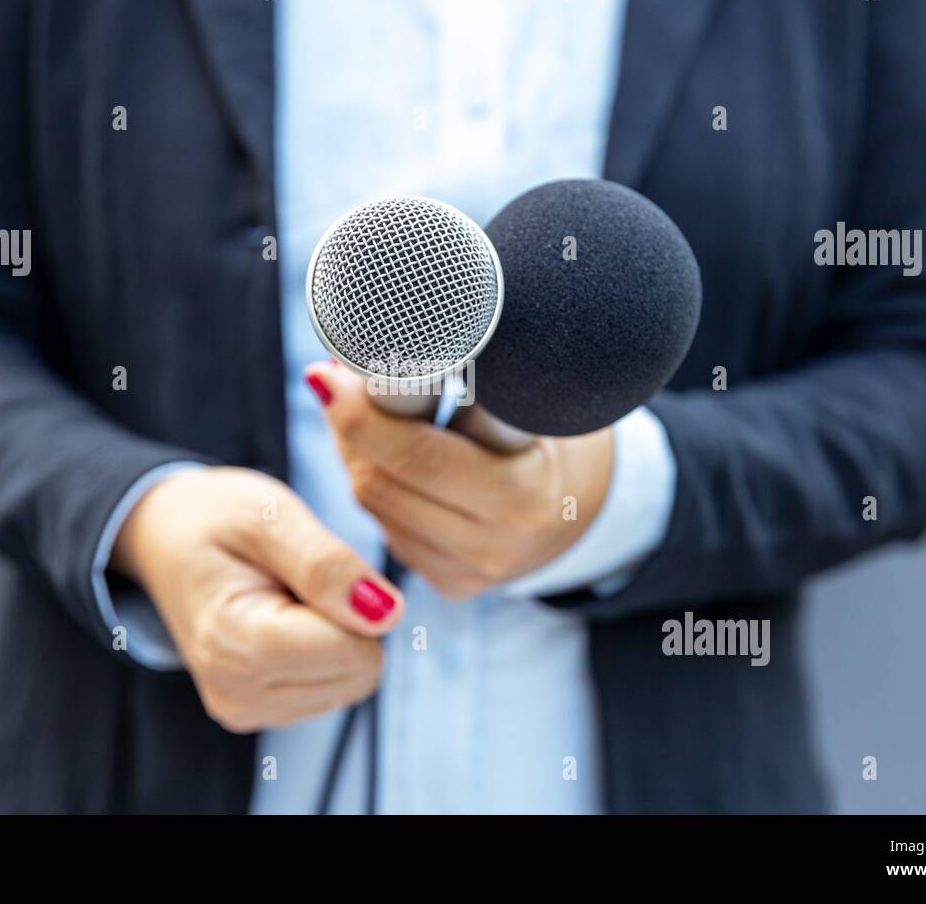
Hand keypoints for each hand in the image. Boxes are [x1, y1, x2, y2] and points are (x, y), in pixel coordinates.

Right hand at [110, 466, 403, 732]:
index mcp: (234, 642)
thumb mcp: (271, 517)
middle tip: (294, 581)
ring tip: (282, 596)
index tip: (307, 567)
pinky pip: (333, 689)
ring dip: (334, 632)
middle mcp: (235, 692)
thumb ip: (328, 565)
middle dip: (345, 618)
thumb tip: (389, 615)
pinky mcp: (256, 712)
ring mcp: (243, 709)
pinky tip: (280, 618)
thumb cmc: (215, 518)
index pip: (353, 650)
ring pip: (352, 683)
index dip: (352, 598)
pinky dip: (321, 649)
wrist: (163, 537)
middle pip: (359, 672)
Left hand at [306, 361, 613, 599]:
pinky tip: (390, 452)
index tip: (329, 372)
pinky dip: (377, 482)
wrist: (597, 505)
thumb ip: (467, 377)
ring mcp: (471, 573)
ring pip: (373, 503)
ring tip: (367, 406)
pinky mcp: (453, 584)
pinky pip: (387, 526)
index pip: (415, 455)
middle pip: (379, 481)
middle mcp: (494, 546)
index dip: (362, 412)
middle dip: (351, 424)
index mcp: (522, 497)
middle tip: (334, 374)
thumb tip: (378, 342)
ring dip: (358, 451)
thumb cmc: (561, 434)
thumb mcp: (533, 399)